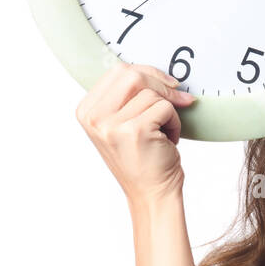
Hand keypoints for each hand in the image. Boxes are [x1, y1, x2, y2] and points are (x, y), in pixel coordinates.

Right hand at [75, 63, 194, 208]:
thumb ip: (127, 97)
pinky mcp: (134, 131)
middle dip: (161, 84)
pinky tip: (169, 140)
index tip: (167, 84)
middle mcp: (94, 117)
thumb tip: (157, 72)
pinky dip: (175, 122)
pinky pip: (164, 107)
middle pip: (132, 74)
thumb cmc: (142, 160)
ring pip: (151, 92)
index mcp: (86, 111)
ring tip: (166, 131)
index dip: (148, 73)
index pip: (118, 71)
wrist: (151, 194)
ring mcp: (111, 124)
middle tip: (178, 99)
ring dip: (169, 109)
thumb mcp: (122, 125)